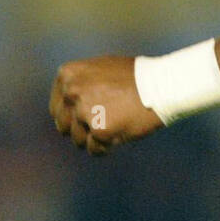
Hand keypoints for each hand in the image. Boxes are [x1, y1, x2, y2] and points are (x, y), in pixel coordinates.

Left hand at [49, 55, 164, 155]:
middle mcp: (72, 92)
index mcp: (68, 75)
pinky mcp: (100, 130)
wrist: (162, 84)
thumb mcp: (100, 70)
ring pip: (78, 140)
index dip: (72, 116)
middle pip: (64, 126)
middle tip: (103, 122)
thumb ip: (80, 85)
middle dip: (82, 129)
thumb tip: (66, 104)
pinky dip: (107, 147)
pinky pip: (95, 150)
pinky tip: (121, 133)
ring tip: (117, 124)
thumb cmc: (136, 77)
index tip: (89, 116)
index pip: (56, 109)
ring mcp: (85, 111)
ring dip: (95, 138)